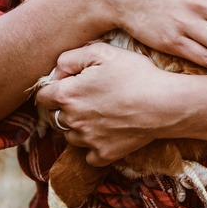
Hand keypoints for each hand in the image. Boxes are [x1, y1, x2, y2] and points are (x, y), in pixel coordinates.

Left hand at [35, 42, 170, 164]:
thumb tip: (56, 72)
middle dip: (65, 106)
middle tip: (88, 96)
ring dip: (78, 126)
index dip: (52, 88)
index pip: (42, 96)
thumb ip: (70, 58)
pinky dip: (94, 146)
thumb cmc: (135, 74)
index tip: (66, 83)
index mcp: (68, 95)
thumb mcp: (102, 52)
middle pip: (55, 116)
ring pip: (71, 135)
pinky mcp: (104, 154)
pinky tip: (107, 132)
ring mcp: (88, 140)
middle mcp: (72, 120)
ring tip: (100, 113)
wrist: (164, 104)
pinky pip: (89, 155)